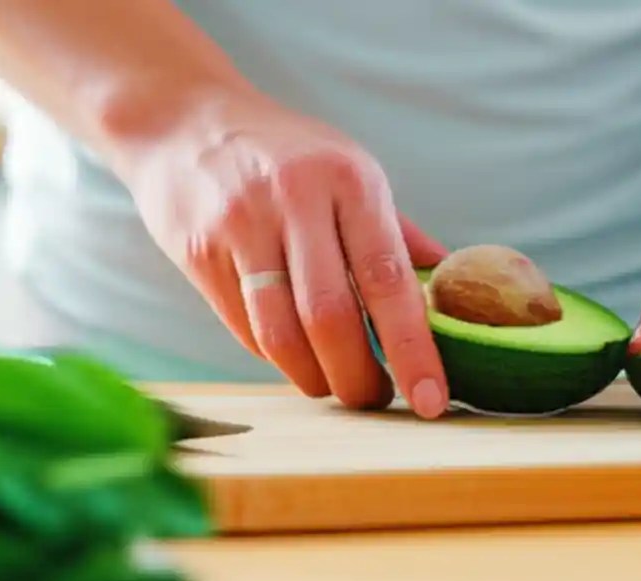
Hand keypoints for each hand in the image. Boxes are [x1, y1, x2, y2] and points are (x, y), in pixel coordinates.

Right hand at [120, 92, 450, 417]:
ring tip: (335, 387)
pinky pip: (247, 330)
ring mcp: (241, 225)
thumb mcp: (351, 173)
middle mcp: (295, 199)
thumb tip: (455, 291)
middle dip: (359, 377)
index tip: (431, 400)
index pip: (389, 279)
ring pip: (281, 334)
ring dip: (315, 379)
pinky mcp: (199, 252)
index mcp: (349, 180)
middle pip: (331, 317)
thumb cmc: (289, 157)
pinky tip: (295, 357)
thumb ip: (399, 235)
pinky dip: (279, 359)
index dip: (413, 348)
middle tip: (377, 399)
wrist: (185, 121)